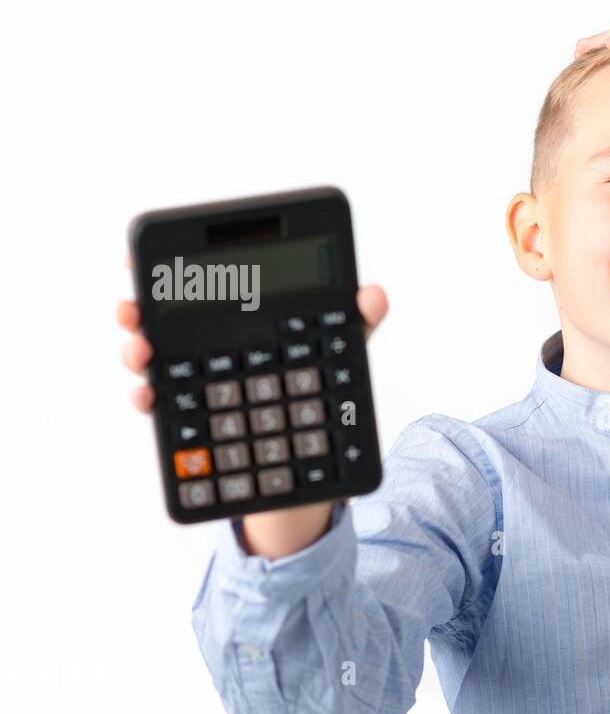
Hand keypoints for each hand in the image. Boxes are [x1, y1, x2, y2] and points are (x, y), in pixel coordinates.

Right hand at [117, 268, 389, 413]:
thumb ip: (357, 321)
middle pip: (162, 318)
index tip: (138, 258)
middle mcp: (210, 345)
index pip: (199, 282)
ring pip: (155, 360)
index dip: (165, 267)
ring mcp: (199, 381)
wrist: (320, 455)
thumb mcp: (344, 350)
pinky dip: (149, 401)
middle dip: (139, 310)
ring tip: (142, 355)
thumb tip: (373, 295)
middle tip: (132, 311)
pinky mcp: (198, 421)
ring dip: (138, 353)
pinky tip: (148, 398)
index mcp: (240, 316)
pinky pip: (165, 409)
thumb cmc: (325, 387)